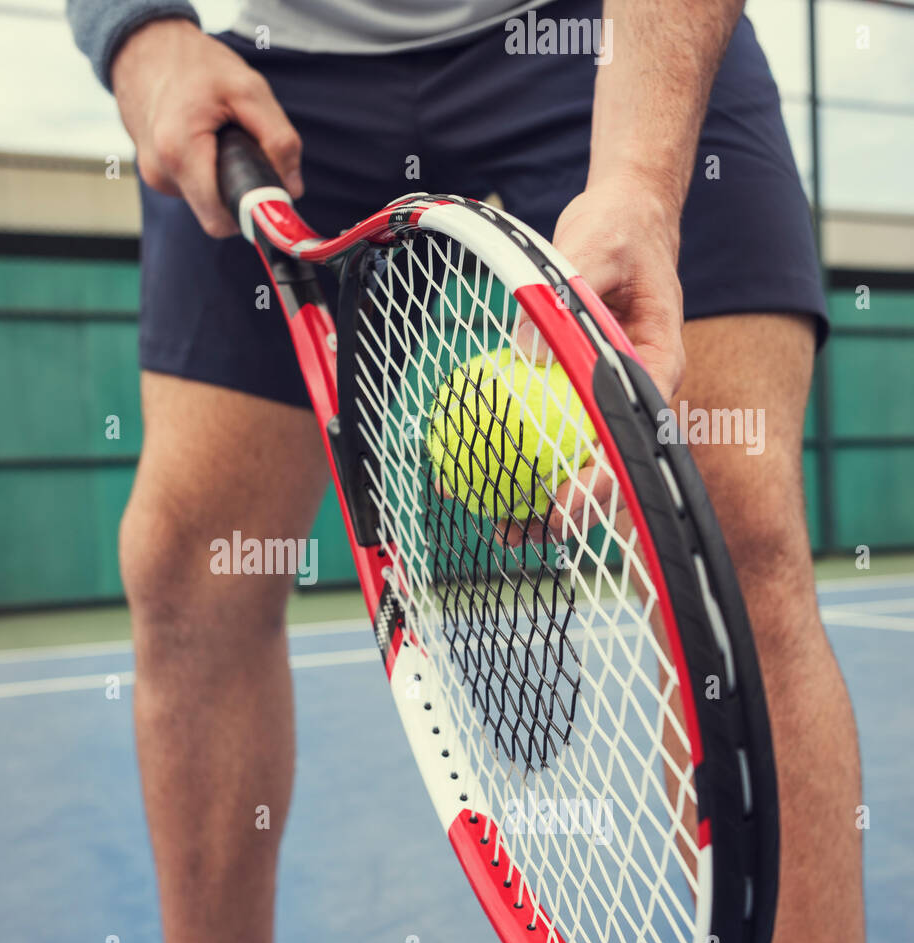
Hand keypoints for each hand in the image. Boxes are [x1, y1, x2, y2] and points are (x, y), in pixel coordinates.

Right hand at [111, 18, 303, 237]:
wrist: (146, 50)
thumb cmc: (196, 65)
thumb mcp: (249, 89)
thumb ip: (278, 139)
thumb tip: (293, 188)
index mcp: (180, 153)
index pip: (220, 219)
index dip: (248, 215)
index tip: (267, 196)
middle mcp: (161, 173)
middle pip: (215, 212)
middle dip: (239, 191)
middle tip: (249, 154)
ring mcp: (155, 177)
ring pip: (205, 200)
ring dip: (223, 178)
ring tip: (222, 138)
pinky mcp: (156, 175)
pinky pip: (194, 187)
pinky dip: (208, 171)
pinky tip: (206, 141)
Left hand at [501, 176, 684, 548]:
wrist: (625, 218)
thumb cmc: (619, 231)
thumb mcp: (595, 250)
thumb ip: (569, 295)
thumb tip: (530, 353)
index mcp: (655, 366)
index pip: (630, 435)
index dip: (600, 480)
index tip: (563, 508)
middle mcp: (634, 390)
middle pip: (604, 464)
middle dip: (564, 511)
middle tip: (519, 536)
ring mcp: (606, 393)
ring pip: (576, 458)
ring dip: (538, 497)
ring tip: (499, 529)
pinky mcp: (578, 388)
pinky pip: (549, 427)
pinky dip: (517, 451)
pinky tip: (474, 472)